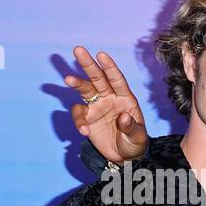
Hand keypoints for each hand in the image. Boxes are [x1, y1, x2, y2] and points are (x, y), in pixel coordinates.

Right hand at [64, 46, 147, 164]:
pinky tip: (84, 131)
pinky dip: (79, 121)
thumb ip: (132, 127)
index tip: (101, 55)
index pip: (117, 80)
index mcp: (125, 98)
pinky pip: (79, 114)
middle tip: (78, 50)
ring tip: (68, 79)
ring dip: (76, 83)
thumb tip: (124, 117)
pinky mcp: (87, 117)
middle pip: (98, 78)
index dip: (110, 67)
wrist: (124, 156)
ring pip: (85, 89)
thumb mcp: (138, 138)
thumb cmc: (135, 143)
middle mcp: (110, 98)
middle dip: (88, 64)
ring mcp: (97, 106)